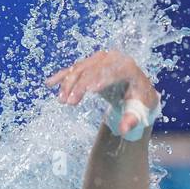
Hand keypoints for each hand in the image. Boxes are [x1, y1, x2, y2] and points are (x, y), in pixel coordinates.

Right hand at [45, 50, 160, 136]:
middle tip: (70, 102)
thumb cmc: (138, 98)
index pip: (113, 71)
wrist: (135, 87)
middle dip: (79, 85)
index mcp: (127, 67)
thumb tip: (124, 130)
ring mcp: (99, 59)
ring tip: (62, 100)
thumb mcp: (140, 109)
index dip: (102, 79)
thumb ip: (132, 119)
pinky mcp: (90, 64)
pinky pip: (74, 69)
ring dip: (69, 83)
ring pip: (80, 69)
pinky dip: (62, 76)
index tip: (90, 90)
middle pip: (93, 70)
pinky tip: (49, 83)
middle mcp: (112, 59)